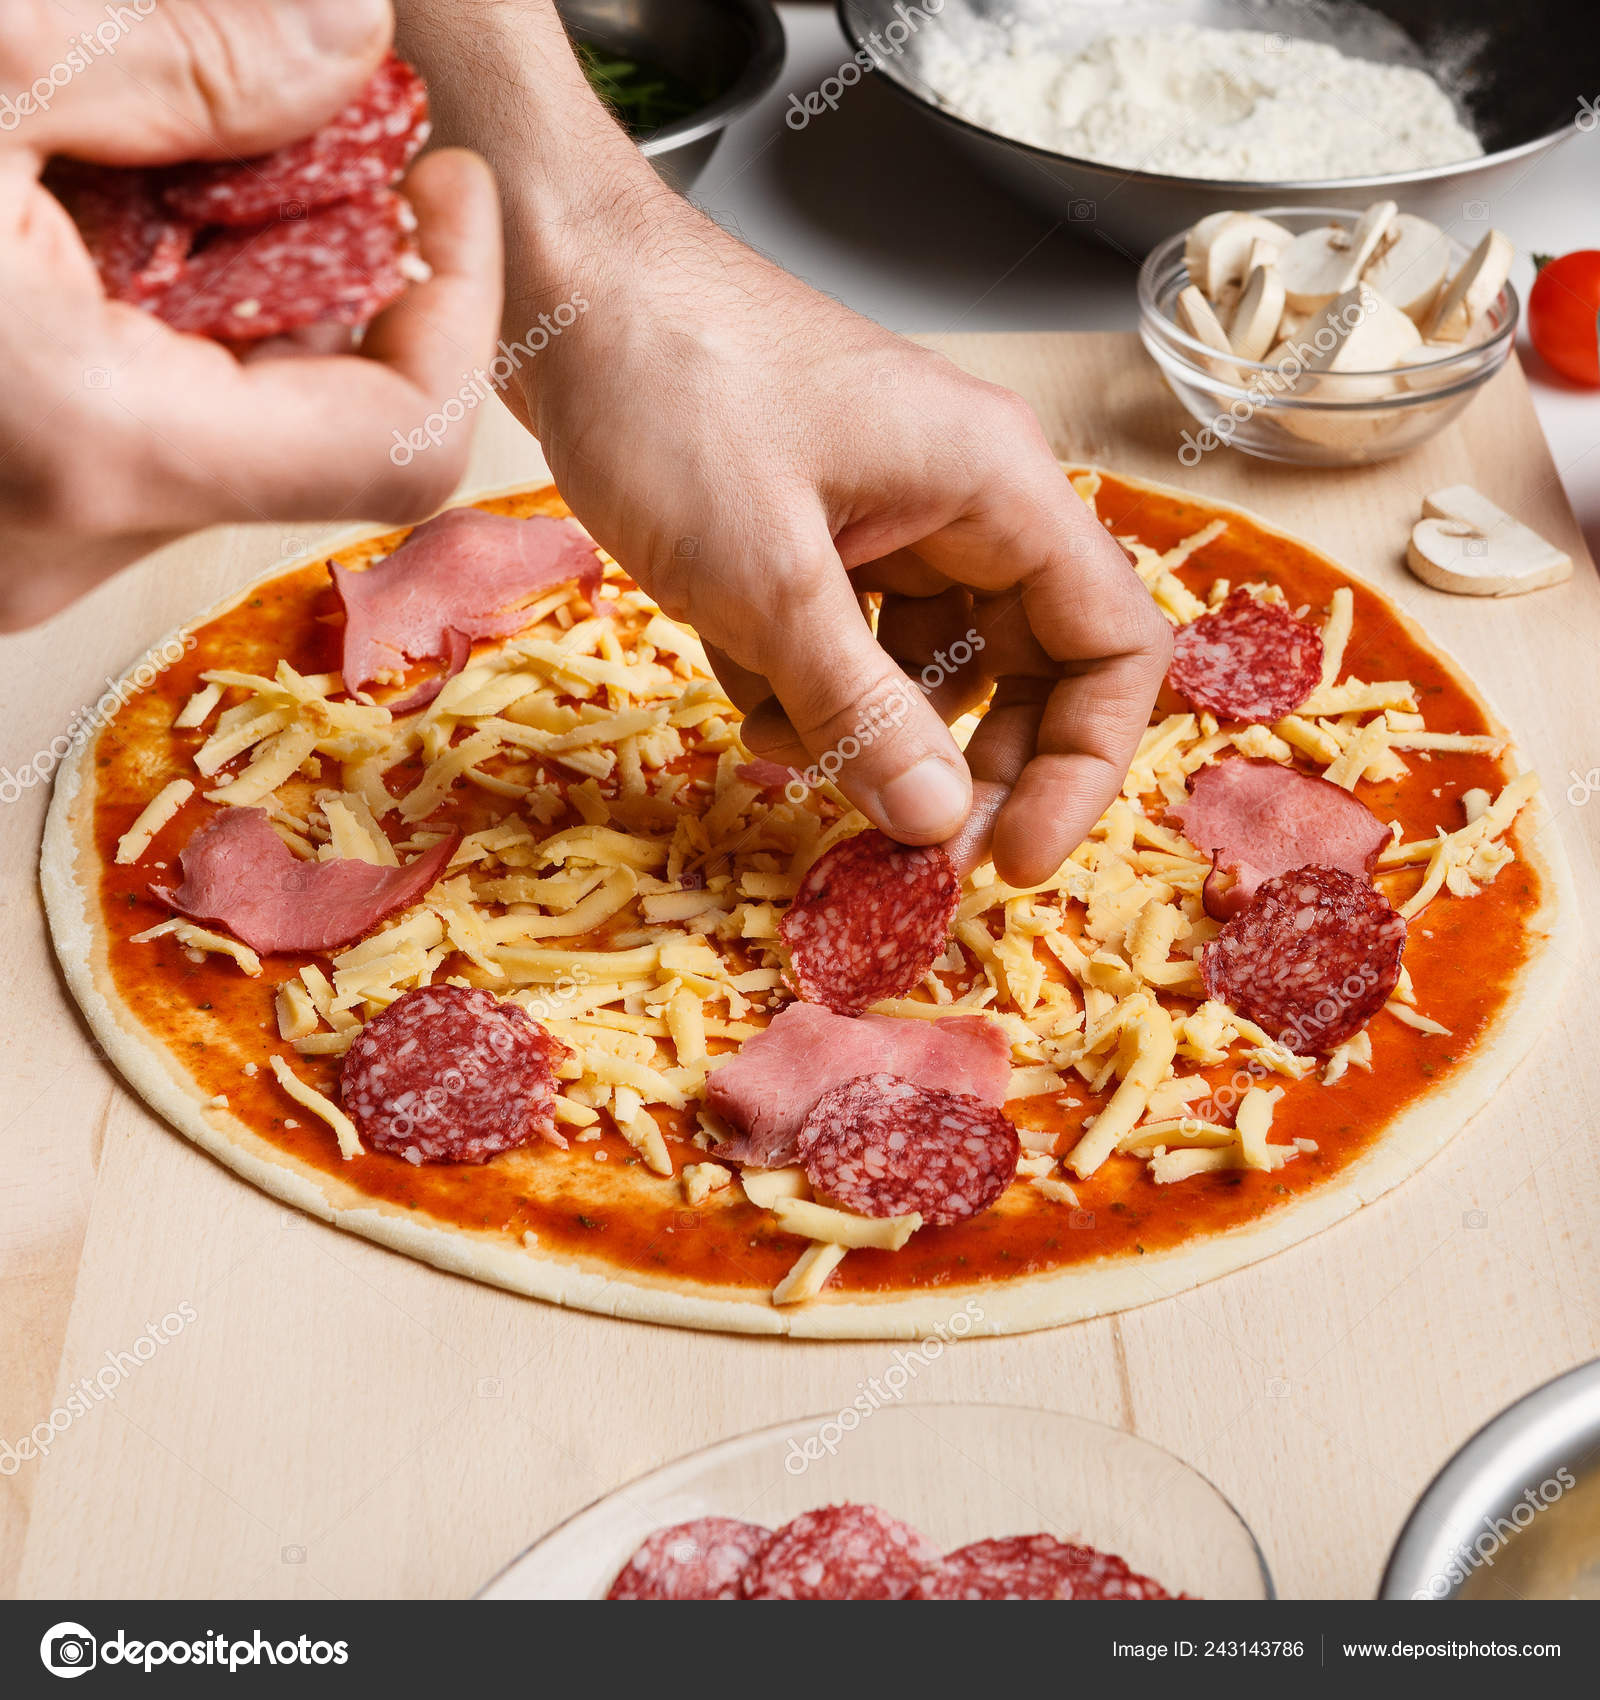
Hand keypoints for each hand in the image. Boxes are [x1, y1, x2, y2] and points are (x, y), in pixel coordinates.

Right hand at [0, 0, 502, 629]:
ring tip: (148, 160)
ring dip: (235, 289)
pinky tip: (85, 222)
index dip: (458, 309)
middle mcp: (73, 538)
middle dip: (335, 270)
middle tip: (288, 131)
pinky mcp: (5, 517)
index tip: (452, 192)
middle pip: (321, 424)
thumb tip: (352, 43)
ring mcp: (32, 543)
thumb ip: (183, 60)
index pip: (403, 440)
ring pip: (231, 426)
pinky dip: (155, 325)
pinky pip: (145, 430)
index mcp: (93, 444)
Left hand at [520, 200, 1169, 885]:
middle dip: (962, 765)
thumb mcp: (766, 575)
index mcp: (999, 486)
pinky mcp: (827, 533)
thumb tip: (937, 823)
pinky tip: (737, 667)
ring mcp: (896, 516)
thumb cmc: (670, 388)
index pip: (1113, 645)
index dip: (1083, 766)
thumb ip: (860, 708)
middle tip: (902, 850)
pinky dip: (800, 681)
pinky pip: (851, 643)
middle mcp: (968, 502)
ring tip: (776, 731)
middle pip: (1025, 671)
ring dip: (860, 724)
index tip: (1013, 859)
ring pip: (926, 669)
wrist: (563, 286)